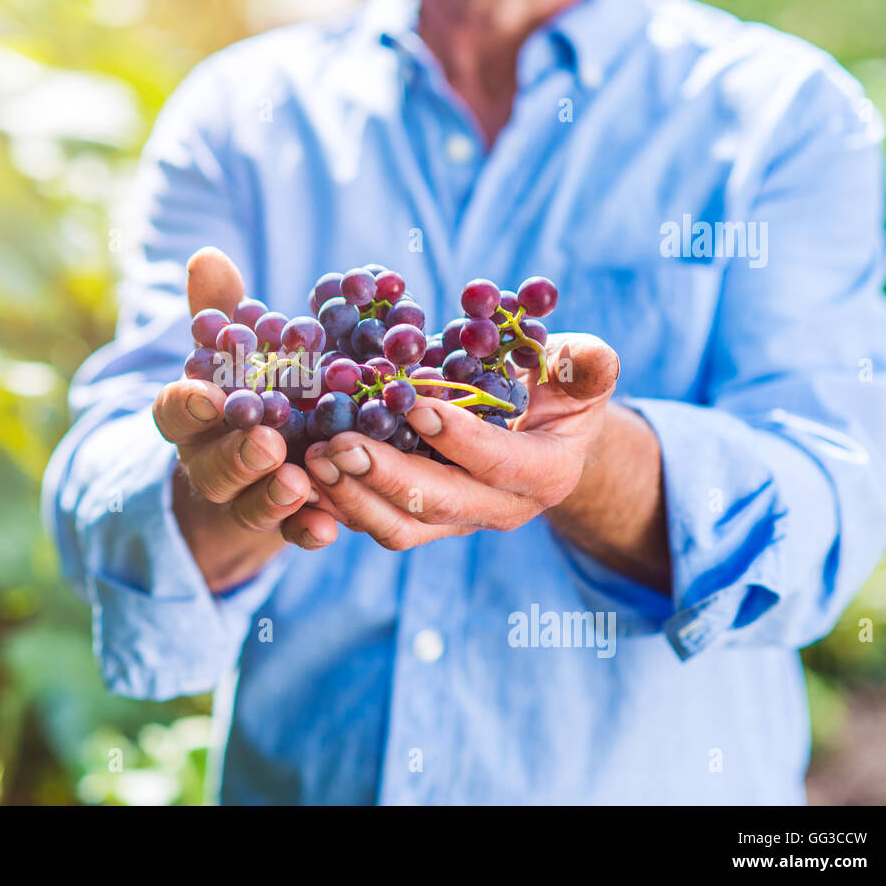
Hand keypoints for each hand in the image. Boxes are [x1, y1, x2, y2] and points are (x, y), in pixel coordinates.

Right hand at [155, 247, 339, 591]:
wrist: (257, 460)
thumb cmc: (244, 386)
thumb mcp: (233, 348)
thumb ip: (219, 310)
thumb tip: (207, 256)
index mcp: (193, 415)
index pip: (174, 411)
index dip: (186, 404)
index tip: (206, 394)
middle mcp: (211, 460)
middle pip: (212, 466)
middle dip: (237, 455)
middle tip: (266, 442)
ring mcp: (246, 496)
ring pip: (249, 504)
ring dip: (272, 496)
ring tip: (298, 483)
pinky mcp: (284, 521)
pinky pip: (291, 533)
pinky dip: (306, 532)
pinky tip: (327, 529)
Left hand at [303, 334, 618, 549]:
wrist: (538, 435)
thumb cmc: (558, 391)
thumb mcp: (581, 372)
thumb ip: (587, 366)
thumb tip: (589, 358)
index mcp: (542, 475)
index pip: (496, 464)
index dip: (459, 438)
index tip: (416, 404)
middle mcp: (495, 510)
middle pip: (435, 505)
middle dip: (383, 476)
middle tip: (337, 444)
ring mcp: (451, 523)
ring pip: (396, 527)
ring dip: (349, 497)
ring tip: (311, 460)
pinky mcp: (413, 520)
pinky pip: (368, 523)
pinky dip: (330, 508)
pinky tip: (296, 479)